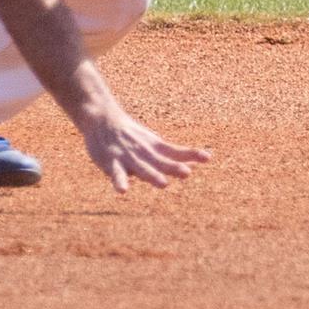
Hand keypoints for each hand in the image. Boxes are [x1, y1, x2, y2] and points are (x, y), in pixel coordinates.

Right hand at [81, 110, 212, 193]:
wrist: (101, 118)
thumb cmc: (131, 134)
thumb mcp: (153, 142)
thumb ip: (172, 155)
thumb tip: (195, 164)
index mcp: (155, 148)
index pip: (176, 151)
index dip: (191, 154)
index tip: (207, 157)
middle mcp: (144, 152)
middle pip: (161, 162)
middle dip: (173, 167)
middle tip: (187, 173)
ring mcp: (128, 157)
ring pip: (142, 168)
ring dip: (152, 175)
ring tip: (163, 184)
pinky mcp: (111, 162)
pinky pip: (116, 174)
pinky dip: (120, 182)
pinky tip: (123, 191)